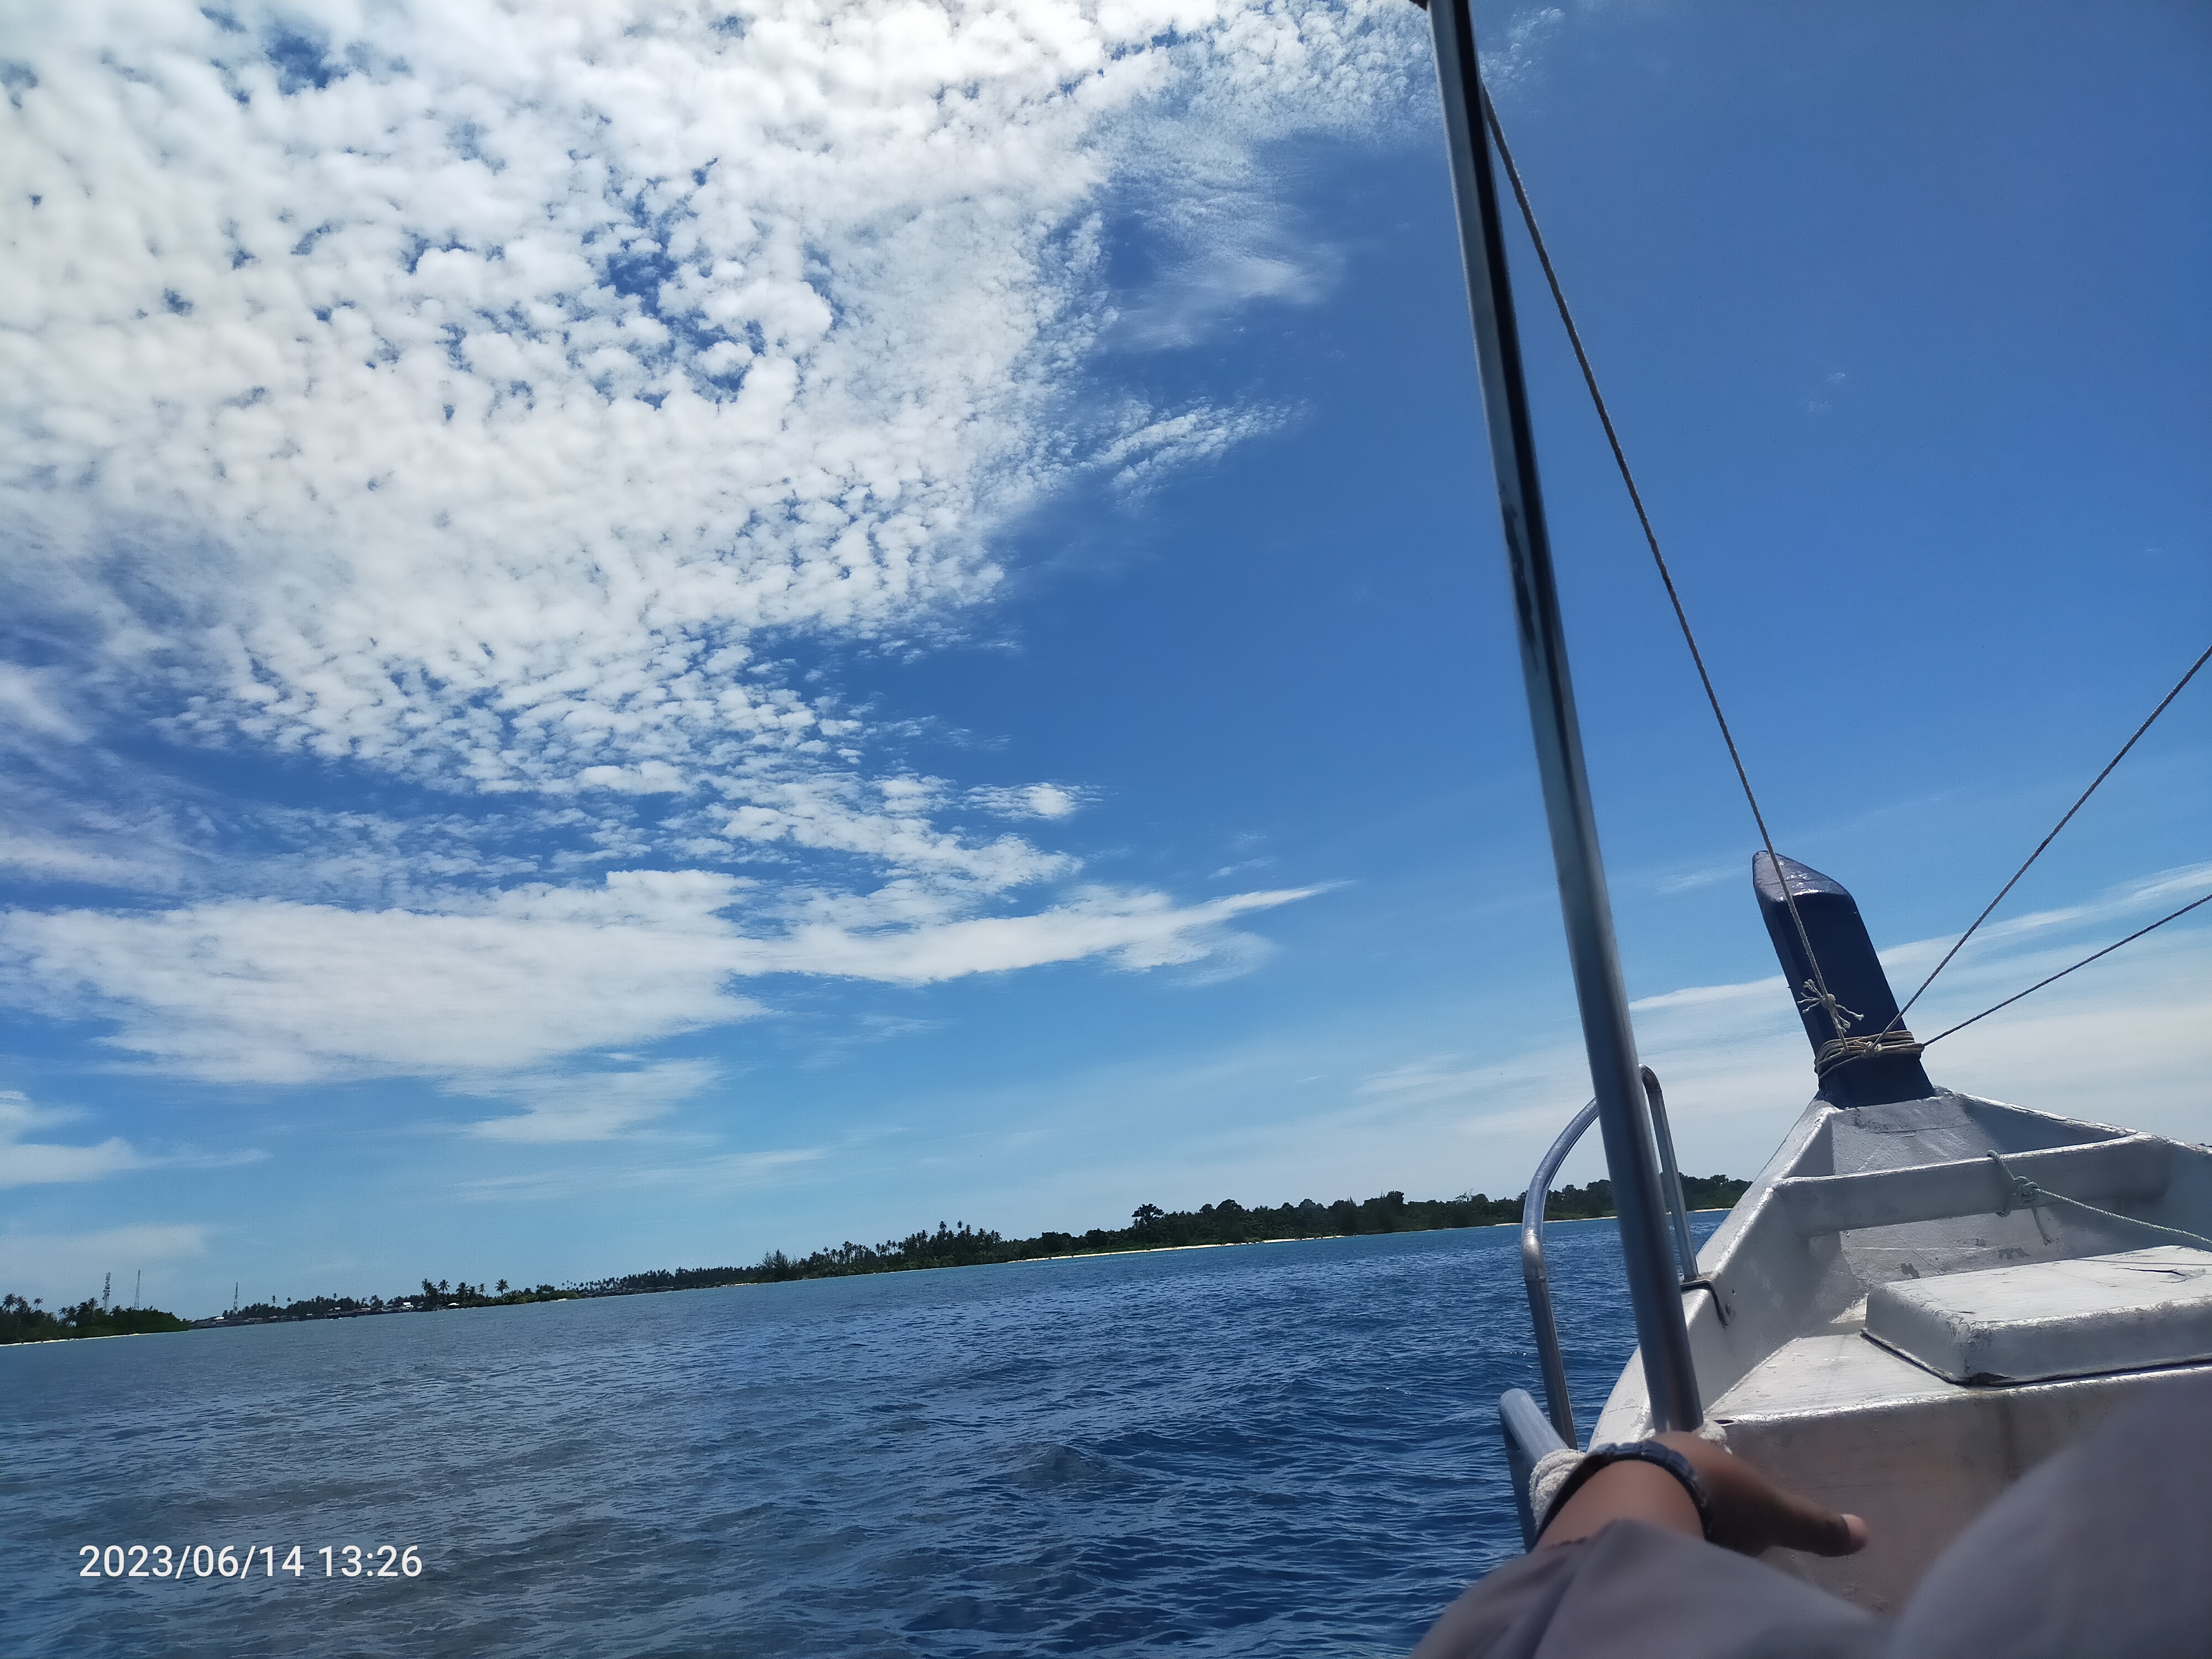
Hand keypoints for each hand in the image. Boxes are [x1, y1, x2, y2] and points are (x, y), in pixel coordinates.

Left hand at [1538, 1431, 1867, 1556]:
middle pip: (1681, 1479)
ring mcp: (1623, 1472)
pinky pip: (1619, 1514)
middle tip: (1705, 1534)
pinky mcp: (1596, 1498)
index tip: (1736, 1516)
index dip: (1729, 1491)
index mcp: (1701, 1449)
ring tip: (1674, 1546)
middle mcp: (1659, 1452)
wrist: (1642, 1505)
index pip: (1718, 1468)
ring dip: (1659, 1516)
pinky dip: (1633, 1530)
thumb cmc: (1717, 1502)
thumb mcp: (1774, 1516)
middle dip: (1693, 1503)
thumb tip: (1865, 1532)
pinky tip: (1642, 1550)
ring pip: (1647, 1494)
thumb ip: (1814, 1525)